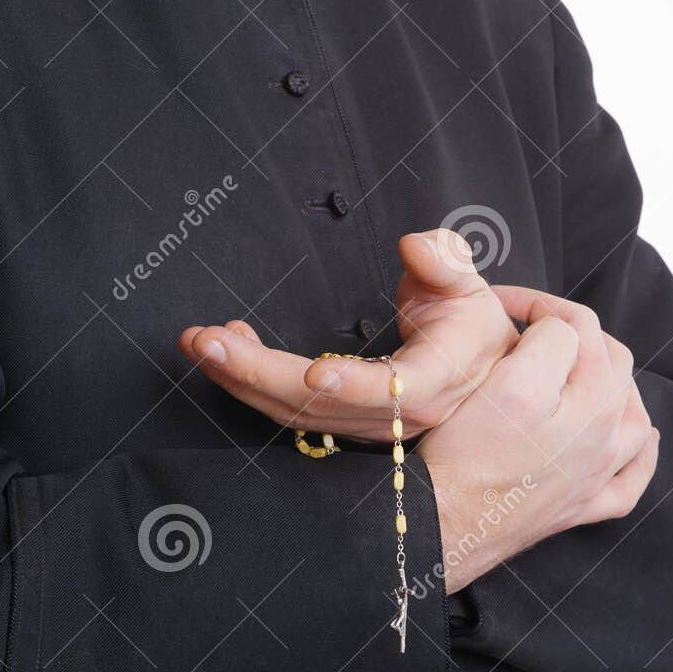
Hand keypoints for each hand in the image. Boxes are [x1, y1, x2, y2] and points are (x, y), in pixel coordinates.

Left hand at [177, 229, 517, 441]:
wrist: (472, 371)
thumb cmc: (468, 324)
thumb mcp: (468, 286)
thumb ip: (446, 261)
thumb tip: (415, 246)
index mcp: (434, 379)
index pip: (392, 390)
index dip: (353, 386)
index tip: (312, 374)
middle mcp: (395, 413)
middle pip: (319, 406)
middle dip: (257, 374)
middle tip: (206, 340)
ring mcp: (364, 425)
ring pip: (294, 413)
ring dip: (241, 378)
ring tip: (200, 341)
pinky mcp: (339, 423)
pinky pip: (288, 410)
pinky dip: (249, 381)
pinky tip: (223, 348)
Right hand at [419, 285, 658, 593]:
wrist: (442, 526)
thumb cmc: (464, 456)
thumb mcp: (506, 381)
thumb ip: (548, 343)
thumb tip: (558, 332)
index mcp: (591, 400)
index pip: (575, 327)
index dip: (534, 303)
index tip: (498, 303)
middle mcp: (605, 437)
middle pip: (613, 362)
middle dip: (575, 334)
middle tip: (527, 326)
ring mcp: (598, 475)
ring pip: (633, 416)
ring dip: (615, 383)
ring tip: (581, 367)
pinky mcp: (581, 507)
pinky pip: (631, 481)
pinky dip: (641, 457)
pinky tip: (639, 442)